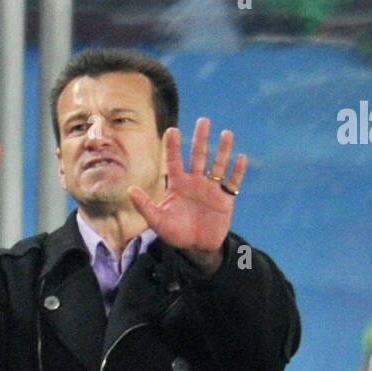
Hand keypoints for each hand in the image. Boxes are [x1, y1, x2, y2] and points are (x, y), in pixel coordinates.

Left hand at [128, 118, 247, 273]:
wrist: (196, 248)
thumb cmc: (176, 233)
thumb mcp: (157, 221)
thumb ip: (144, 205)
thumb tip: (129, 190)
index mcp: (178, 184)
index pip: (174, 161)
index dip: (173, 146)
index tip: (172, 130)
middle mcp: (195, 182)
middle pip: (198, 156)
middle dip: (201, 139)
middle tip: (203, 121)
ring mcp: (211, 189)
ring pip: (218, 165)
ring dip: (223, 150)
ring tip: (226, 134)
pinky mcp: (225, 199)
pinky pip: (232, 183)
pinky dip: (237, 171)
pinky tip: (241, 158)